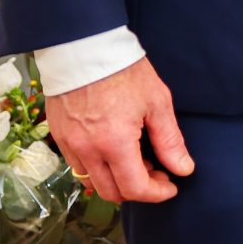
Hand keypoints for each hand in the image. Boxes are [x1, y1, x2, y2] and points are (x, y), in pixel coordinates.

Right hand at [45, 57, 193, 205]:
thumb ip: (170, 141)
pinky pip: (78, 167)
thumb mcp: (157, 103)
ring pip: (92, 183)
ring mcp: (69, 145)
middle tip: (158, 172)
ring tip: (138, 160)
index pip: (135, 189)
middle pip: (112, 192)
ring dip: (117, 181)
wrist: (84, 49)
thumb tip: (183, 169)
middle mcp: (87, 150)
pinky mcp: (59, 137)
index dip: (157, 194)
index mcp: (114, 143)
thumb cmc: (125, 71)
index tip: (171, 186)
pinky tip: (115, 152)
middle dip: (139, 189)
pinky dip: (98, 169)